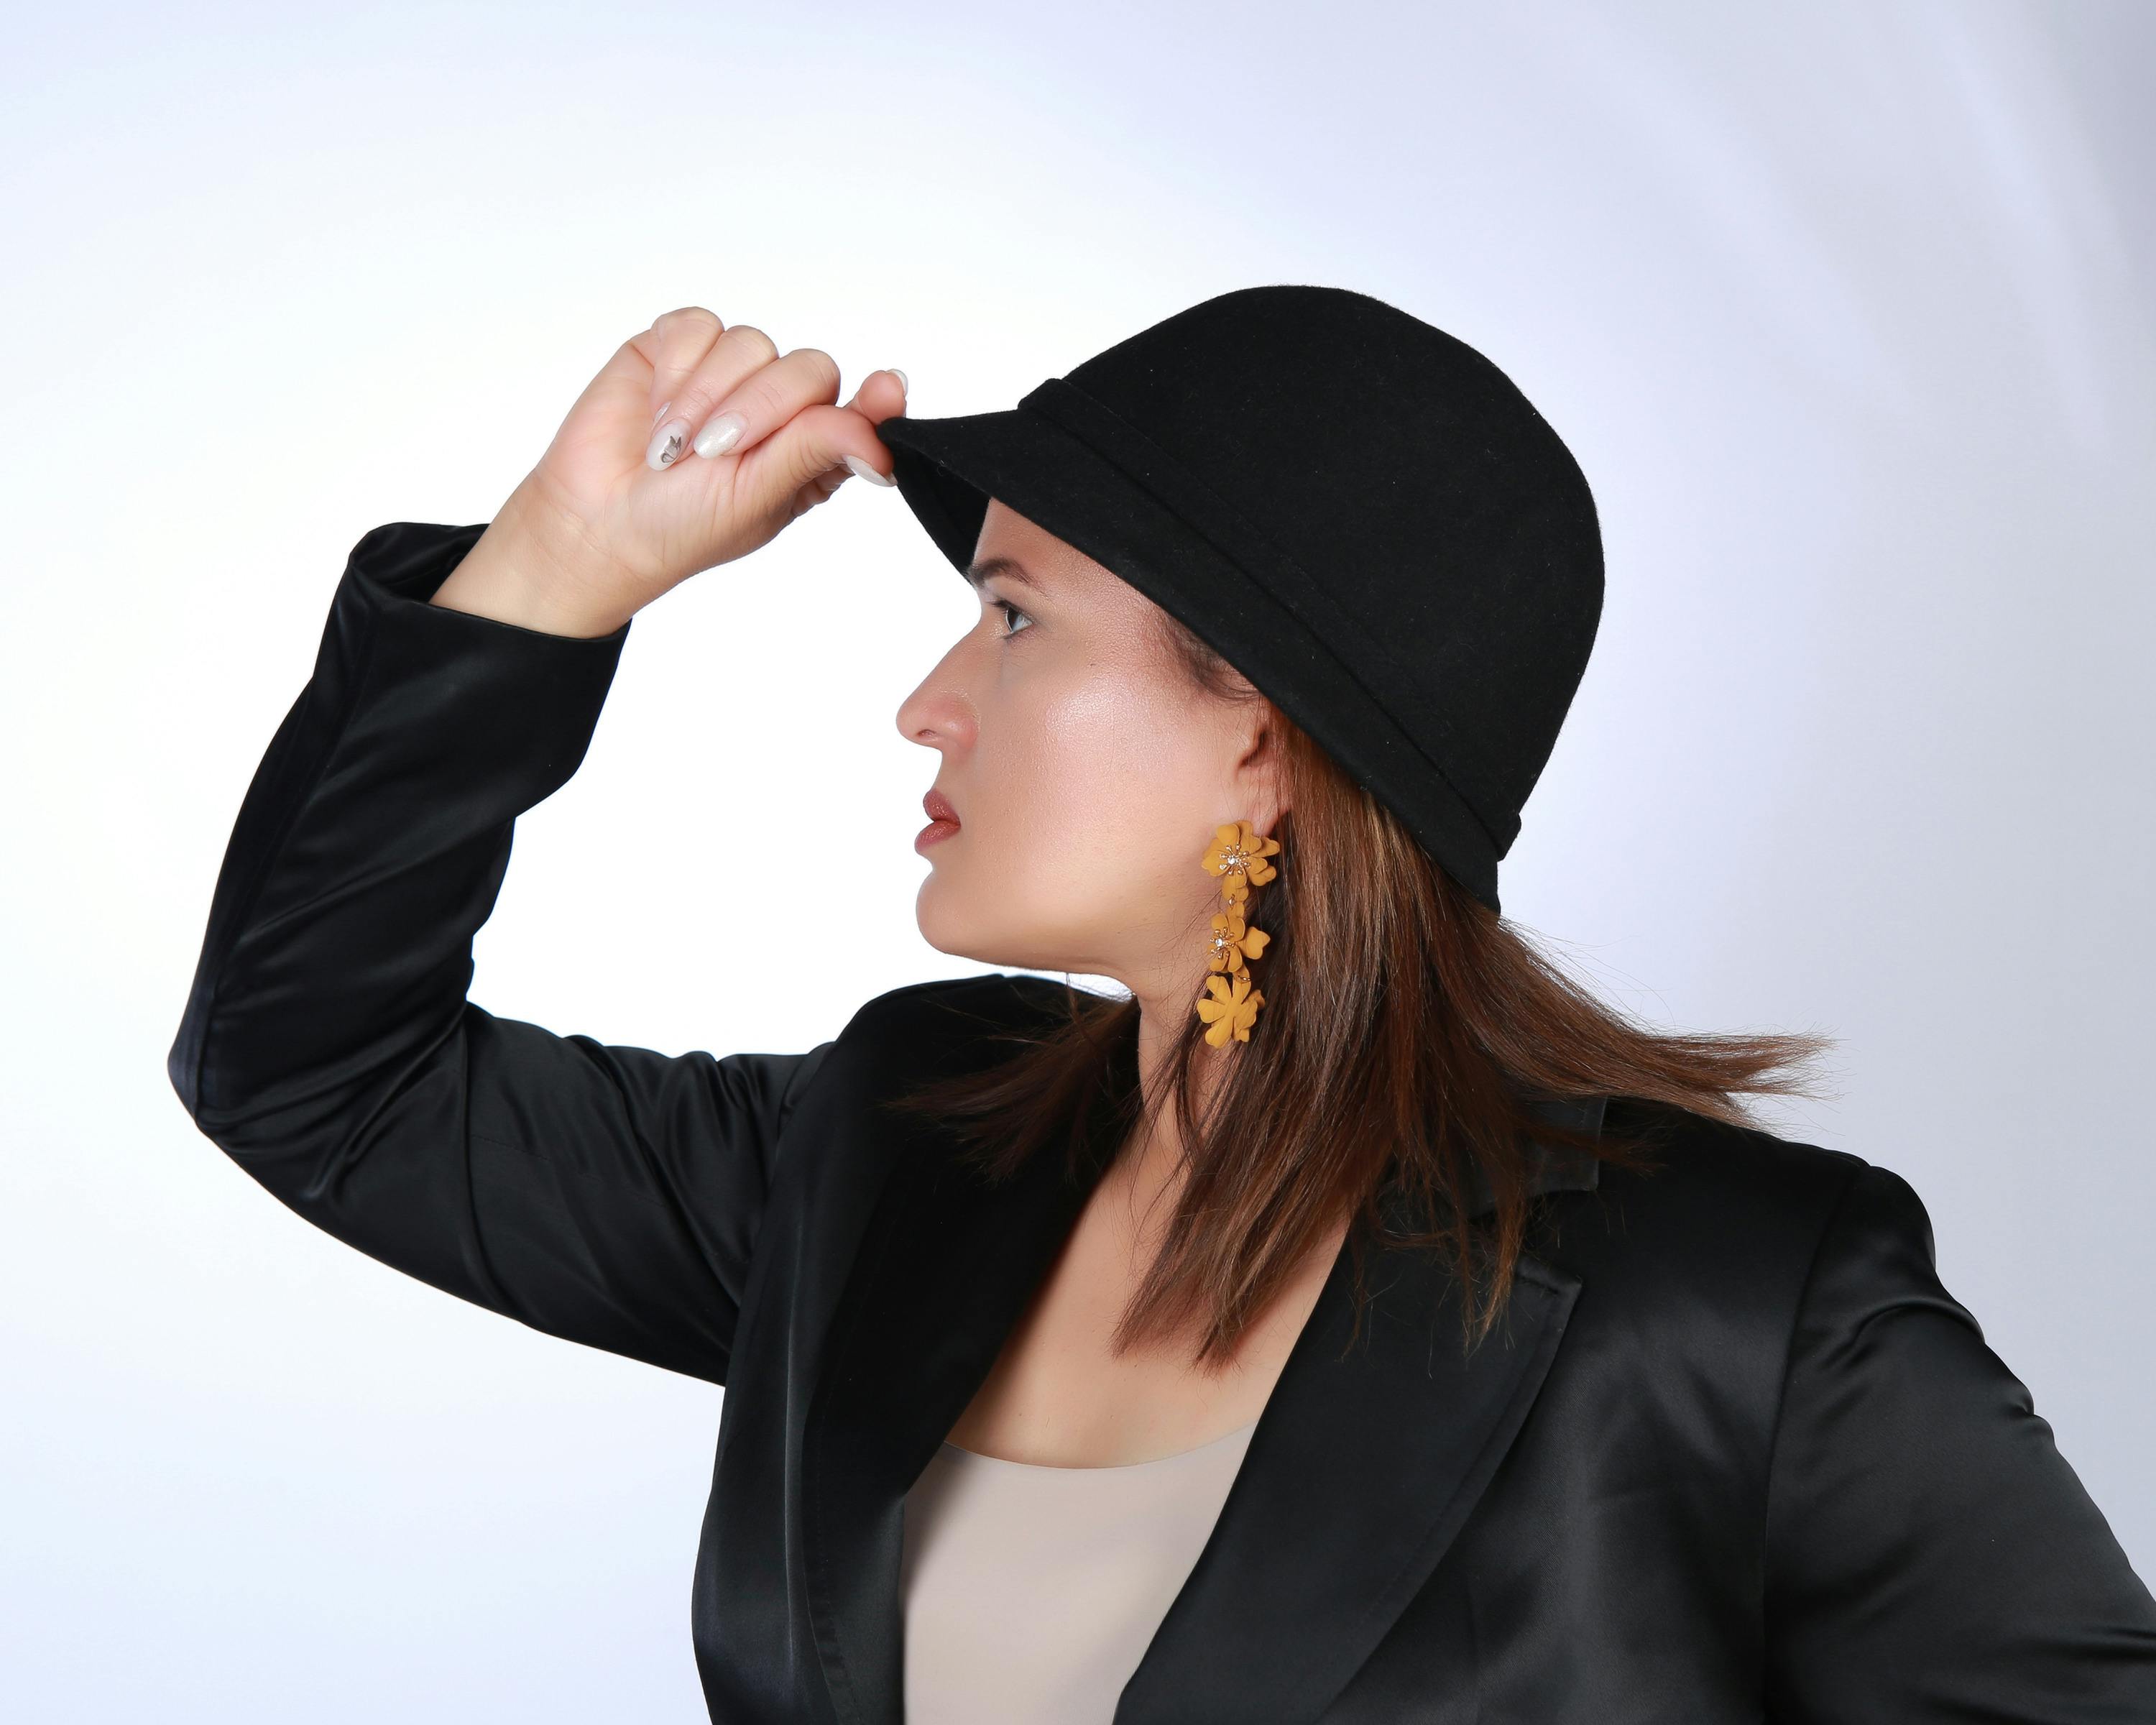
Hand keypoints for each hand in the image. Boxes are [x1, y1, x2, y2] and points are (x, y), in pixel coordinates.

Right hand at [435, 306, 905, 636]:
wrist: (594, 522)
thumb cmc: (679, 528)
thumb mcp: (755, 500)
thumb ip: (813, 454)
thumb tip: (875, 433)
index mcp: (812, 454)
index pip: (861, 413)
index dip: (876, 401)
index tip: (887, 390)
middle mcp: (779, 409)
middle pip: (807, 370)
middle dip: (757, 411)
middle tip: (712, 453)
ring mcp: (731, 374)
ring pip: (750, 345)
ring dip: (706, 396)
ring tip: (670, 447)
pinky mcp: (680, 347)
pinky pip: (699, 327)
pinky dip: (676, 367)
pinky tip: (654, 407)